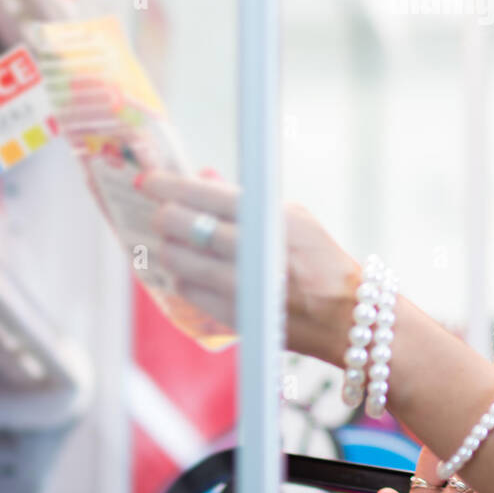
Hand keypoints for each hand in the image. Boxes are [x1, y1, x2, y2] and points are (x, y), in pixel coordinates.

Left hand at [138, 171, 360, 363]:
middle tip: (161, 213)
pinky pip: (189, 291)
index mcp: (272, 218)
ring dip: (170, 248)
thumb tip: (201, 177)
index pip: (206, 195)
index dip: (169, 186)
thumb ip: (243, 200)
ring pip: (180, 260)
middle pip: (184, 226)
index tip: (148, 179)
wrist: (345, 315)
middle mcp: (256, 251)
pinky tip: (191, 271)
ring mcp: (243, 287)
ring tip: (174, 243)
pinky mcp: (235, 316)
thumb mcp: (293, 218)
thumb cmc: (320, 260)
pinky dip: (185, 278)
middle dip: (165, 216)